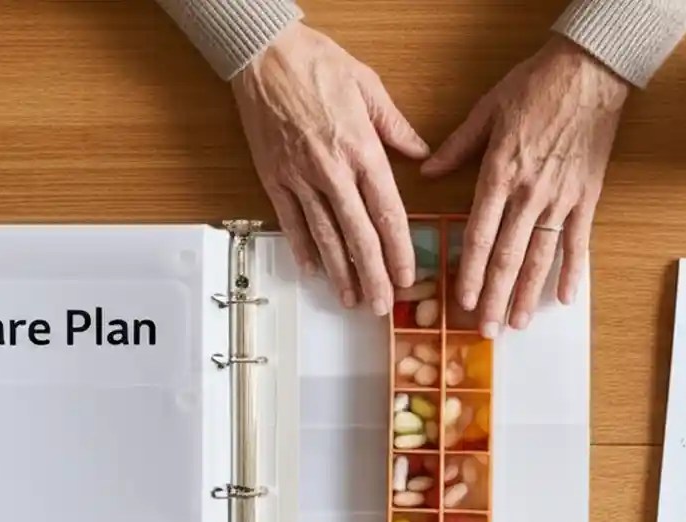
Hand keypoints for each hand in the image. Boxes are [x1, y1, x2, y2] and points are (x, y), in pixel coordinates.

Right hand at [232, 22, 428, 313]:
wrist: (264, 53)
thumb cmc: (317, 62)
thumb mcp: (369, 86)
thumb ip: (396, 127)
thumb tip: (421, 152)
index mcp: (362, 149)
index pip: (387, 211)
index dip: (398, 249)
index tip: (407, 275)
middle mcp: (332, 169)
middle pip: (358, 234)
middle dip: (373, 275)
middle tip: (382, 305)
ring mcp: (300, 176)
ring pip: (324, 235)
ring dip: (340, 272)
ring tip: (351, 299)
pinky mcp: (273, 176)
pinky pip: (289, 221)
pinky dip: (301, 248)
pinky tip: (313, 271)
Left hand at [422, 36, 628, 334]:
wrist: (589, 73)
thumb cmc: (536, 85)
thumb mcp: (487, 110)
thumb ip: (457, 146)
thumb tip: (427, 171)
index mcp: (499, 173)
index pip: (479, 234)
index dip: (469, 272)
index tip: (461, 300)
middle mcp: (529, 193)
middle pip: (507, 256)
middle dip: (494, 296)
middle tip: (486, 329)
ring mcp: (561, 199)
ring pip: (540, 257)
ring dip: (527, 293)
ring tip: (516, 323)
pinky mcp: (586, 197)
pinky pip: (579, 243)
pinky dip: (573, 272)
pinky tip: (566, 299)